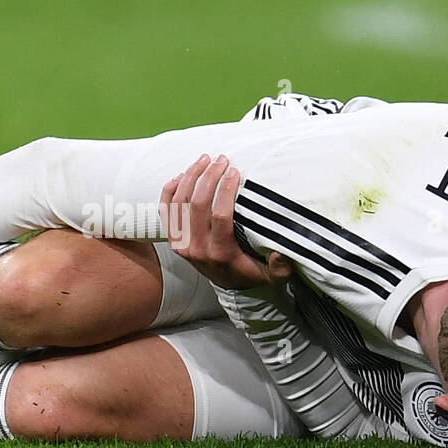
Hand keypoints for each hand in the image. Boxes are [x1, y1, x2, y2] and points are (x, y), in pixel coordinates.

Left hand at [159, 154, 292, 289]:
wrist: (229, 288)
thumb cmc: (252, 273)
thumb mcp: (272, 276)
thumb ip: (280, 267)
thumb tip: (281, 253)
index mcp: (221, 254)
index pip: (219, 216)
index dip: (226, 190)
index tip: (235, 171)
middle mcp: (197, 248)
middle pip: (197, 205)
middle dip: (209, 177)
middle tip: (221, 160)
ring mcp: (181, 243)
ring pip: (179, 203)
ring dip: (191, 177)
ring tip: (204, 160)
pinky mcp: (174, 238)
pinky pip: (166, 210)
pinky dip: (170, 190)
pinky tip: (182, 175)